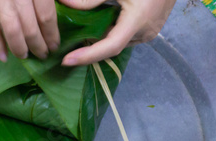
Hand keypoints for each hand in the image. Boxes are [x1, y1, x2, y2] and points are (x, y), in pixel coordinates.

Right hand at [0, 0, 60, 61]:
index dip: (51, 34)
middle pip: (30, 26)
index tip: (55, 45)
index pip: (46, 15)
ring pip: (11, 29)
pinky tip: (3, 56)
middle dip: (37, 44)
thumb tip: (69, 5)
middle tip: (42, 54)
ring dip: (19, 47)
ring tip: (25, 56)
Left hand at [60, 0, 175, 65]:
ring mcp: (149, 33)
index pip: (110, 46)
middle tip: (67, 48)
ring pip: (119, 42)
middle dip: (90, 49)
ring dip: (101, 41)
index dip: (88, 56)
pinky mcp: (150, 29)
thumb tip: (65, 3)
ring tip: (80, 36)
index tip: (67, 60)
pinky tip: (99, 27)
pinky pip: (126, 36)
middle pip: (112, 47)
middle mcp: (144, 33)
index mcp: (138, 21)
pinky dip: (112, 34)